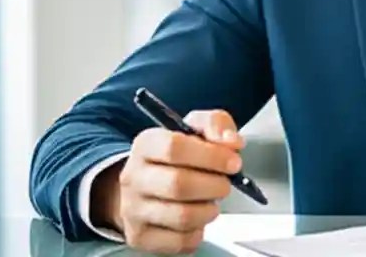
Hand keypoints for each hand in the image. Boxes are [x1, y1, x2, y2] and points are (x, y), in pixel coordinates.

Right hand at [90, 109, 244, 253]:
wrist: (148, 184)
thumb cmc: (180, 156)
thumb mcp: (197, 127)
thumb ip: (217, 124)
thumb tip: (232, 142)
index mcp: (146, 144)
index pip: (174, 147)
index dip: (211, 156)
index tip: (233, 162)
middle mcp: (133, 177)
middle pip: (178, 184)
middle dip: (215, 185)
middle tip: (225, 184)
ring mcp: (133, 209)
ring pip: (181, 216)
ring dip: (209, 210)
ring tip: (212, 201)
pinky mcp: (140, 236)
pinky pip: (179, 242)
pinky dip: (199, 232)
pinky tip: (198, 218)